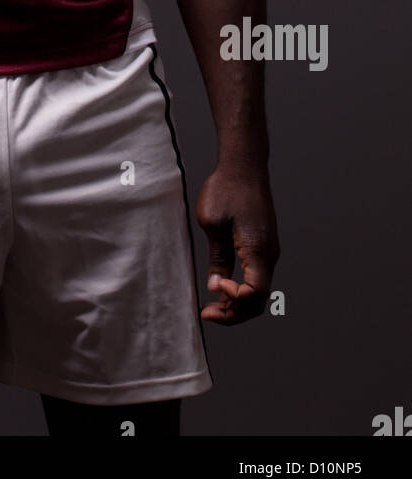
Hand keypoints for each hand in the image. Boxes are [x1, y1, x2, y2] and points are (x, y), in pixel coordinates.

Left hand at [195, 165, 279, 324]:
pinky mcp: (264, 244)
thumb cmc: (226, 189)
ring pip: (259, 290)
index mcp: (258, 250)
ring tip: (214, 303)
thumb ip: (217, 258)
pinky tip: (223, 285)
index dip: (233, 303)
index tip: (212, 292)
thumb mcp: (212, 224)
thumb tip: (217, 286)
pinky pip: (257, 276)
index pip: (254, 295)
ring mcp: (269, 250)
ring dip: (238, 302)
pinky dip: (243, 289)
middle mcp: (269, 254)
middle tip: (208, 313)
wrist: (244, 165)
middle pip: (259, 300)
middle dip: (235, 312)